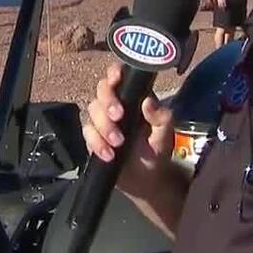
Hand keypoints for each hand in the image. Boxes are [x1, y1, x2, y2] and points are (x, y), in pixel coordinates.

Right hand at [82, 63, 175, 199]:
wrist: (147, 179)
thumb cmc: (157, 150)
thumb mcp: (165, 133)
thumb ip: (160, 116)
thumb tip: (148, 102)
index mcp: (133, 96)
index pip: (120, 76)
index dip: (114, 73)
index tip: (116, 80)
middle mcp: (115, 104)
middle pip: (102, 91)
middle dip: (108, 102)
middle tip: (118, 116)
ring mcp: (102, 121)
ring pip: (92, 111)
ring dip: (104, 126)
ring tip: (119, 143)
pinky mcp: (93, 138)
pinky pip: (87, 134)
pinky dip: (97, 143)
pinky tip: (109, 154)